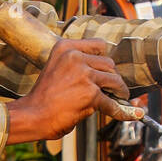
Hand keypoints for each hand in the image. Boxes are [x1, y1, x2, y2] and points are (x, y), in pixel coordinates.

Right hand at [6, 38, 132, 142]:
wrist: (32, 115)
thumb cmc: (43, 98)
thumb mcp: (55, 69)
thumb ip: (76, 67)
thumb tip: (105, 76)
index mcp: (65, 47)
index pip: (98, 45)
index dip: (105, 59)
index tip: (108, 69)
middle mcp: (75, 57)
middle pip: (108, 63)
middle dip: (113, 77)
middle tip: (114, 89)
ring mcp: (84, 74)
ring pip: (114, 80)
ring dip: (119, 91)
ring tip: (120, 98)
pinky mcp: (91, 93)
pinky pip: (112, 102)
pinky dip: (122, 110)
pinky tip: (129, 114)